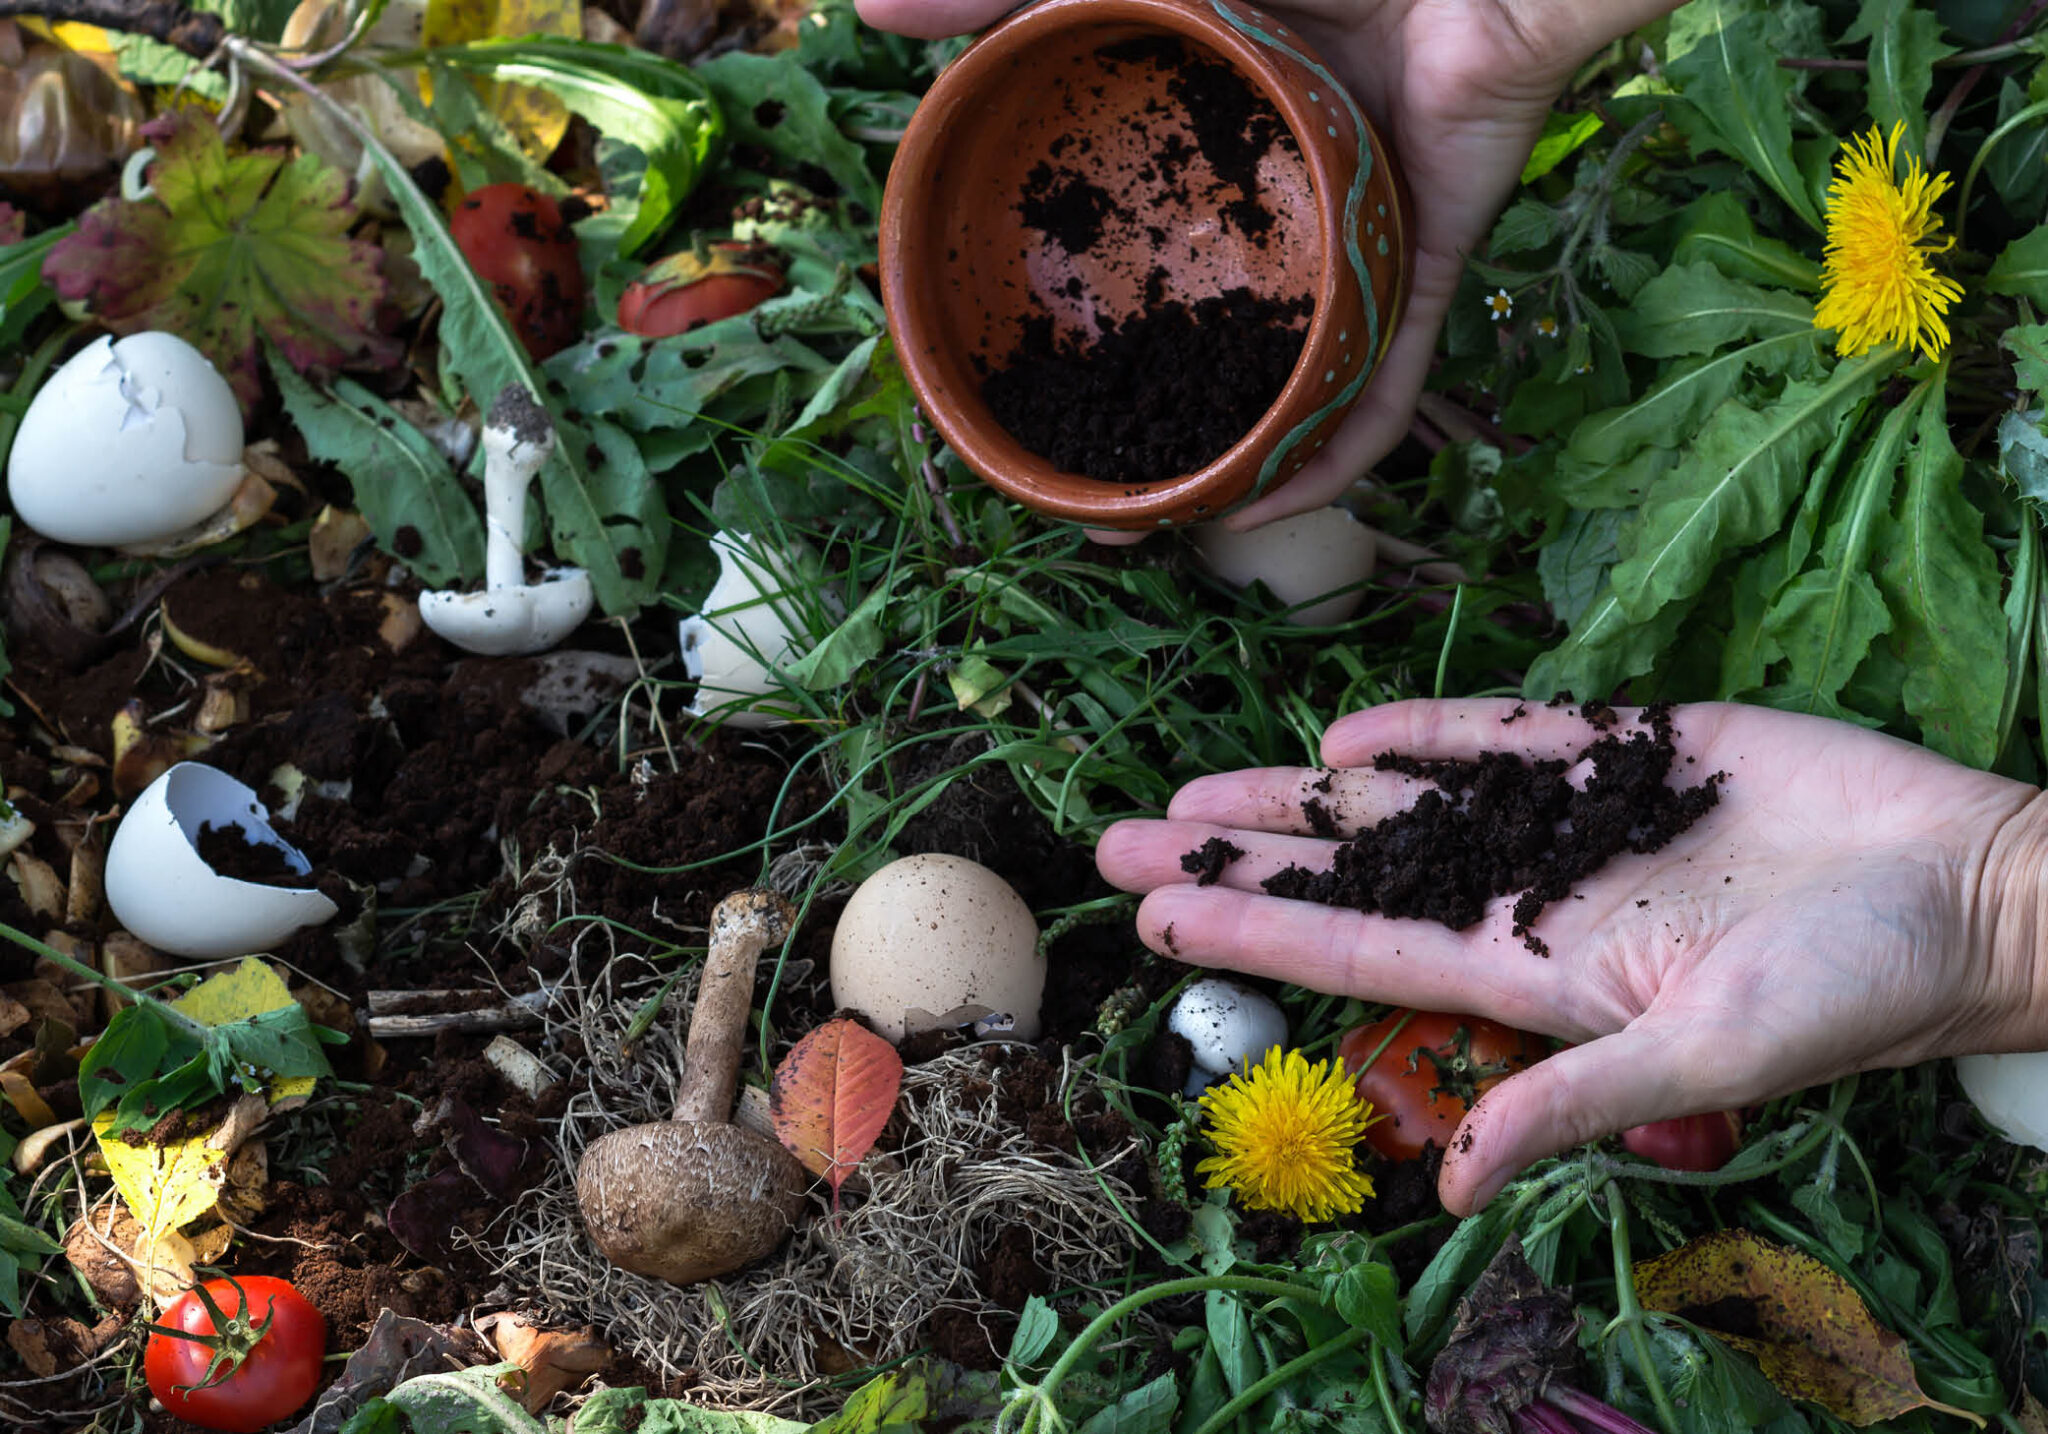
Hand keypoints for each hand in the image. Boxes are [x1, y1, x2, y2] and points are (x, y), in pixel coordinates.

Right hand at [858, 0, 1681, 537]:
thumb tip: (866, 12)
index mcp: (1216, 158)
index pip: (1140, 273)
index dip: (1082, 345)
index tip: (1019, 402)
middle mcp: (1282, 217)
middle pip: (1216, 352)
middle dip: (1158, 439)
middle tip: (1094, 507)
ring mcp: (1357, 250)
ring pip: (1295, 390)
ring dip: (1238, 469)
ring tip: (1172, 528)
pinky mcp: (1429, 268)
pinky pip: (1389, 386)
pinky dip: (1340, 452)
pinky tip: (1278, 505)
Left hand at [1096, 700, 2047, 1212]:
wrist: (1967, 889)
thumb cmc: (1854, 992)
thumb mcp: (1707, 1062)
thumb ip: (1574, 1106)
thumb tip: (1456, 1190)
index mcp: (1535, 972)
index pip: (1356, 950)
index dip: (1251, 932)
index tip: (1149, 916)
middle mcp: (1532, 895)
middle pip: (1349, 873)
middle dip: (1235, 859)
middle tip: (1117, 840)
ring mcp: (1571, 821)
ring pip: (1401, 804)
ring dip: (1295, 799)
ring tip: (1193, 793)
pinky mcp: (1630, 750)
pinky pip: (1503, 736)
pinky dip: (1423, 733)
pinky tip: (1344, 741)